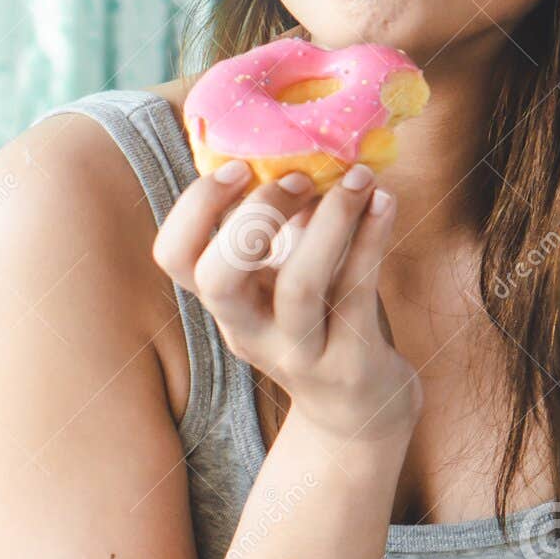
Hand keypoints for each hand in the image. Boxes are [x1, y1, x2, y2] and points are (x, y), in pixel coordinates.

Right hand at [152, 163, 421, 446]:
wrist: (357, 415)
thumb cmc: (321, 324)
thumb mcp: (283, 278)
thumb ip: (278, 227)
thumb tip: (291, 143)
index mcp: (225, 303)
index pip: (173, 257)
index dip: (194, 208)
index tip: (237, 168)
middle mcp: (249, 331)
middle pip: (217, 279)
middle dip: (254, 215)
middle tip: (297, 179)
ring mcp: (298, 353)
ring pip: (298, 287)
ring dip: (329, 222)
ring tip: (358, 180)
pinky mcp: (350, 364)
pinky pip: (358, 293)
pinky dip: (373, 238)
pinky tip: (386, 202)